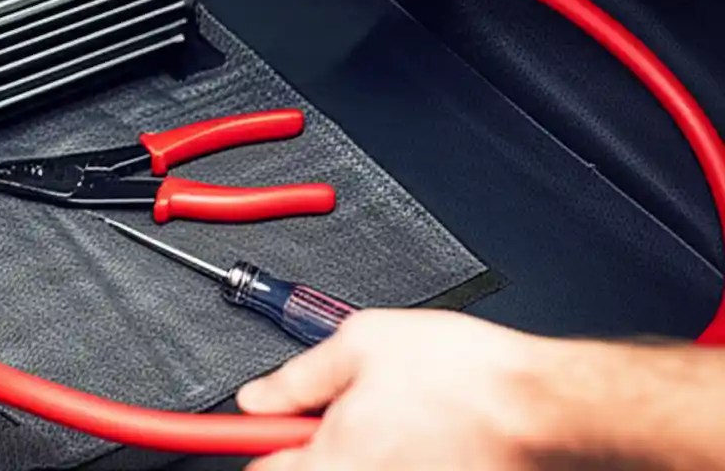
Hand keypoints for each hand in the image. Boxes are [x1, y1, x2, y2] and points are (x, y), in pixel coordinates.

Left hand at [234, 309, 695, 470]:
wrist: (544, 406)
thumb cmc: (466, 376)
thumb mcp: (362, 342)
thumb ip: (297, 376)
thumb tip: (258, 394)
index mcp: (332, 457)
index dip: (262, 447)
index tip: (267, 432)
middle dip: (316, 451)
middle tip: (342, 419)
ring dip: (361, 457)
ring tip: (396, 424)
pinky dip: (403, 461)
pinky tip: (422, 440)